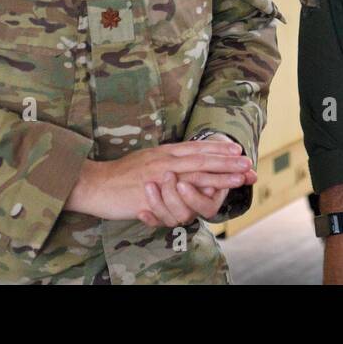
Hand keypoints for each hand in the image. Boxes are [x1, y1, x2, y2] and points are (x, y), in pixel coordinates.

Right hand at [65, 141, 254, 221]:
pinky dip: (200, 192)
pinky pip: (180, 193)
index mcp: (163, 153)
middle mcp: (165, 161)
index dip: (217, 148)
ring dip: (221, 173)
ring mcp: (160, 176)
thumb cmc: (118, 176)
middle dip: (227, 160)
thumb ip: (163, 161)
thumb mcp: (144, 161)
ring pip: (197, 173)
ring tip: (241, 174)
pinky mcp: (155, 192)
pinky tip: (213, 196)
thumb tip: (177, 160)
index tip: (236, 148)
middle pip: (202, 158)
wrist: (94, 184)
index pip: (196, 147)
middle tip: (248, 161)